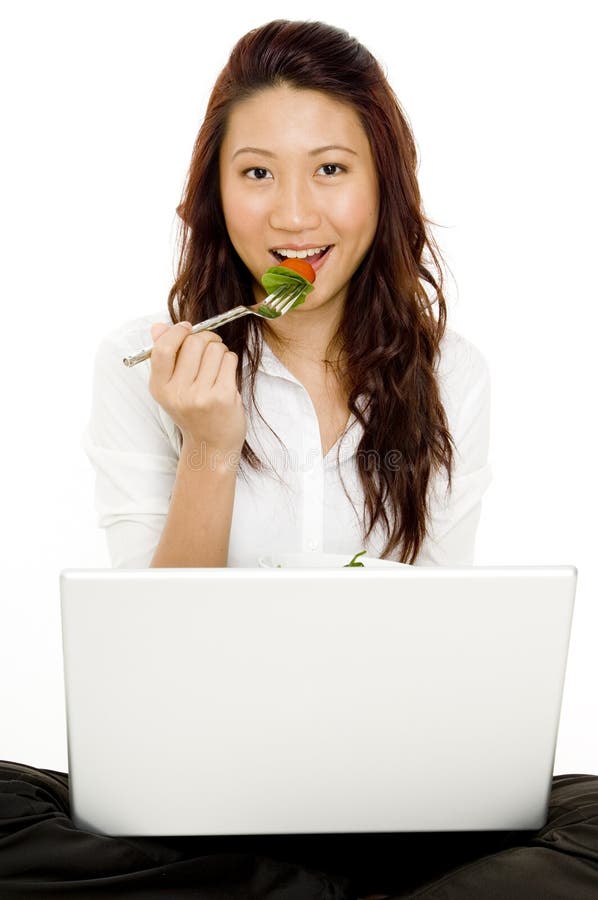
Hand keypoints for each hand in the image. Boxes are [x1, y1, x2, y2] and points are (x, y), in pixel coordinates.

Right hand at [148, 322, 246, 459]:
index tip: (187, 328)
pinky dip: (230, 361)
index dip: (177, 332)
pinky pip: (229, 360)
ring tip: (217, 365)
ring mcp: (200, 396)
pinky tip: (225, 375)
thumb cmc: (193, 412)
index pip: (163, 348)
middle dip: (205, 338)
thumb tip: (158, 326)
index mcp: (160, 387)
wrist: (211, 445)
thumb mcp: (171, 387)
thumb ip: (165, 355)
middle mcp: (178, 393)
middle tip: (210, 346)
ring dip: (220, 351)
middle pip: (193, 343)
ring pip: (215, 349)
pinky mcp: (222, 397)